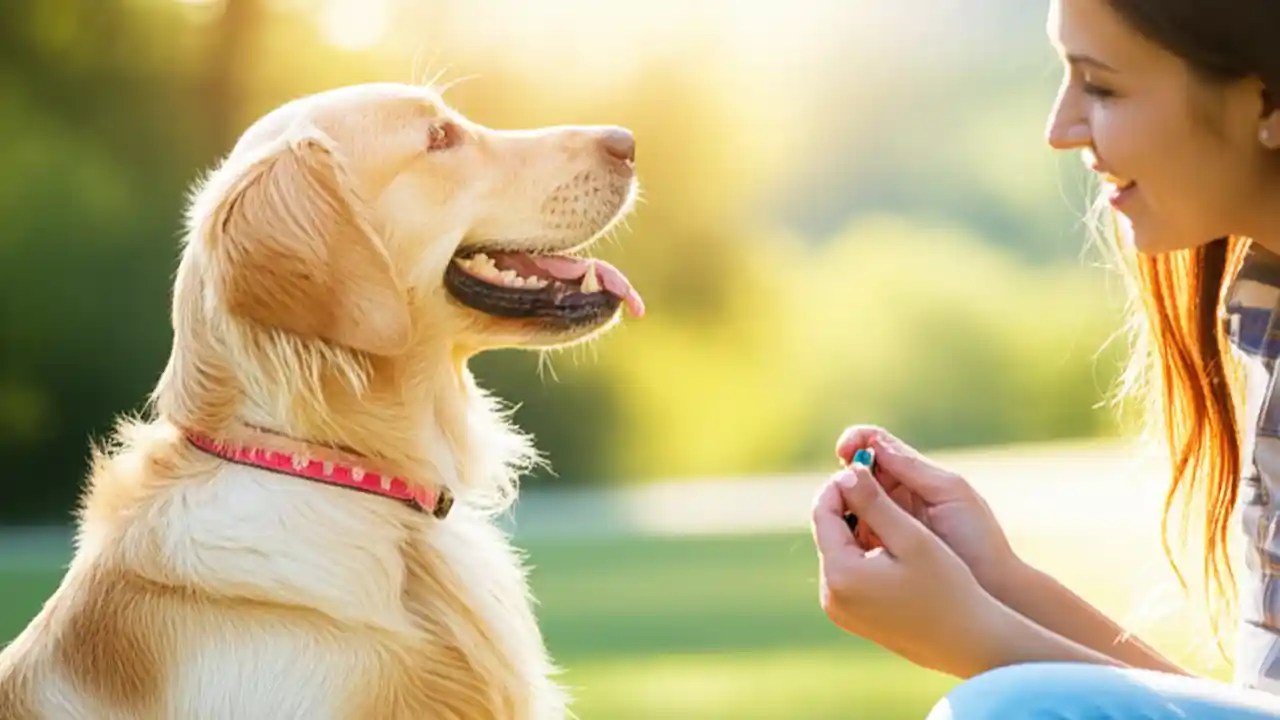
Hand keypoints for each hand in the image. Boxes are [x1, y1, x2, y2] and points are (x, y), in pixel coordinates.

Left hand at [810, 465, 1004, 677]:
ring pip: (839, 550)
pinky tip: (891, 539)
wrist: (967, 641)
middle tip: (877, 479)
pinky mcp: (851, 617)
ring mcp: (839, 610)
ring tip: (888, 505)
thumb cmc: (946, 587)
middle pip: (829, 532)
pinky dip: (864, 550)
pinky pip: (848, 572)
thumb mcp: (910, 536)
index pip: (823, 513)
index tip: (864, 464)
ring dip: (858, 525)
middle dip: (850, 504)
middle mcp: (831, 596)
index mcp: (840, 575)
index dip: (841, 484)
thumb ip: (873, 502)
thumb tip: (846, 472)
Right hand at [835, 426, 1022, 595]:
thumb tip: (873, 443)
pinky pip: (852, 534)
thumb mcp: (949, 494)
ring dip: (841, 501)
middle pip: (857, 472)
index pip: (875, 444)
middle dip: (844, 473)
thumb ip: (913, 468)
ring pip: (850, 503)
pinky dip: (844, 530)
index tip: (845, 451)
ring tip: (845, 510)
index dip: (856, 441)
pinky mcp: (878, 551)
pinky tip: (845, 534)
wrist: (993, 590)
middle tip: (841, 485)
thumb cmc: (978, 539)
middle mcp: (896, 495)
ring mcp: (885, 523)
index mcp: (914, 474)